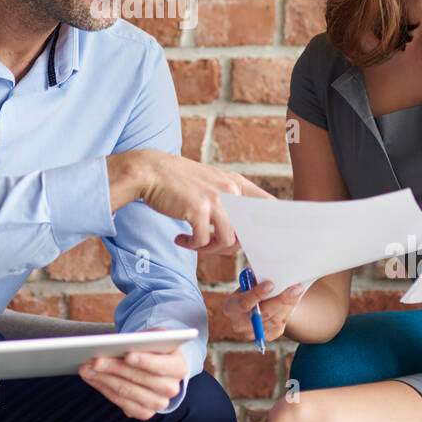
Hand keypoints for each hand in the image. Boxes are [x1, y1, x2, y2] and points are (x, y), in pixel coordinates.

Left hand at [77, 335, 187, 420]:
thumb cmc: (152, 345)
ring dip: (104, 380)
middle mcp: (172, 388)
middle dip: (116, 369)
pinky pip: (122, 404)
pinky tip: (92, 378)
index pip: (162, 365)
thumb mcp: (153, 336)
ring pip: (128, 393)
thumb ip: (143, 339)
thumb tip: (118, 345)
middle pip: (141, 380)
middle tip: (95, 360)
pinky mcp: (144, 412)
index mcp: (179, 367)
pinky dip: (104, 389)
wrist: (154, 362)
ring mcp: (158, 403)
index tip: (127, 354)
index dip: (145, 361)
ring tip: (87, 368)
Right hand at [126, 151, 274, 253]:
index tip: (262, 239)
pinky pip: (203, 241)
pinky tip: (181, 239)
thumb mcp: (211, 183)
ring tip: (195, 243)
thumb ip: (227, 200)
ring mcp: (214, 200)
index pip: (268, 205)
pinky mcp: (197, 211)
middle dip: (233, 246)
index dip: (270, 225)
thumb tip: (241, 231)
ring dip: (211, 249)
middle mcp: (229, 190)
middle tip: (215, 246)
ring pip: (228, 241)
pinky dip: (192, 245)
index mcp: (235, 183)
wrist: (150, 172)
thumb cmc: (179, 181)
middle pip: (247, 231)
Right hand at [223, 278, 304, 343]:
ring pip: (274, 320)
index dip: (257, 293)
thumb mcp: (248, 283)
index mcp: (231, 307)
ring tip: (297, 291)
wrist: (256, 306)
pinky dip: (288, 311)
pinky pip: (280, 325)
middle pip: (263, 314)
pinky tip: (293, 300)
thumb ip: (254, 279)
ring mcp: (253, 333)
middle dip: (281, 300)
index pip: (244, 303)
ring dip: (288, 305)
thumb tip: (270, 271)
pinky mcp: (267, 336)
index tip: (271, 284)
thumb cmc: (251, 290)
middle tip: (295, 288)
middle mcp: (239, 324)